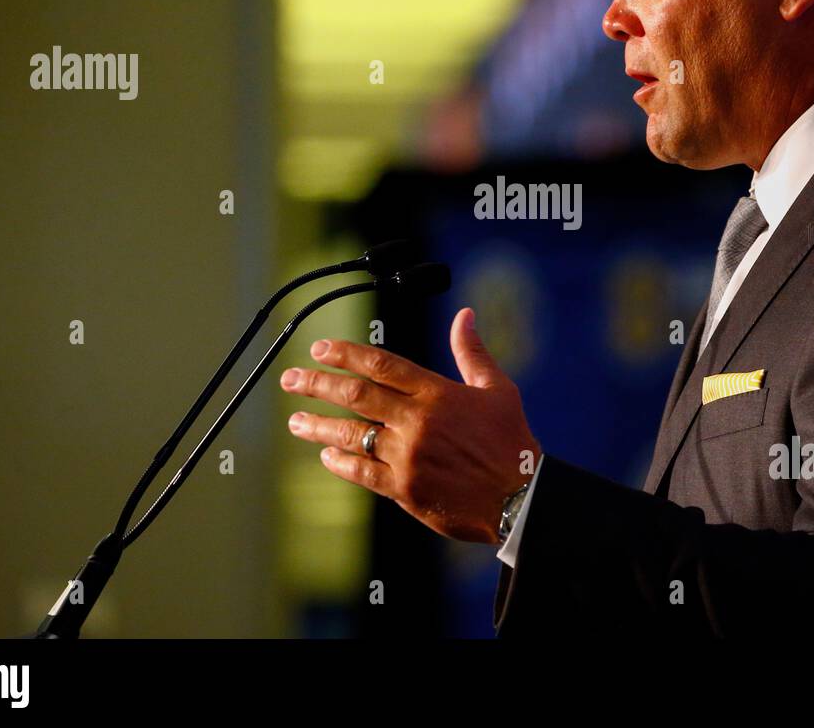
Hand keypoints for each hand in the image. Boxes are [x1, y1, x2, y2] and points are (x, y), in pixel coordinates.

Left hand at [280, 307, 540, 544]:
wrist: (521, 497)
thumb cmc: (512, 441)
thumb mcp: (498, 389)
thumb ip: (472, 352)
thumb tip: (465, 315)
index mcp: (437, 392)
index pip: (381, 364)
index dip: (346, 354)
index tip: (320, 349)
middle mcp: (417, 420)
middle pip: (356, 395)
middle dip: (317, 385)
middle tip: (291, 380)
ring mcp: (408, 455)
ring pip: (352, 434)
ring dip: (318, 425)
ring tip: (296, 421)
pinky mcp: (405, 488)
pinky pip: (362, 472)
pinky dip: (341, 462)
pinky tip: (326, 454)